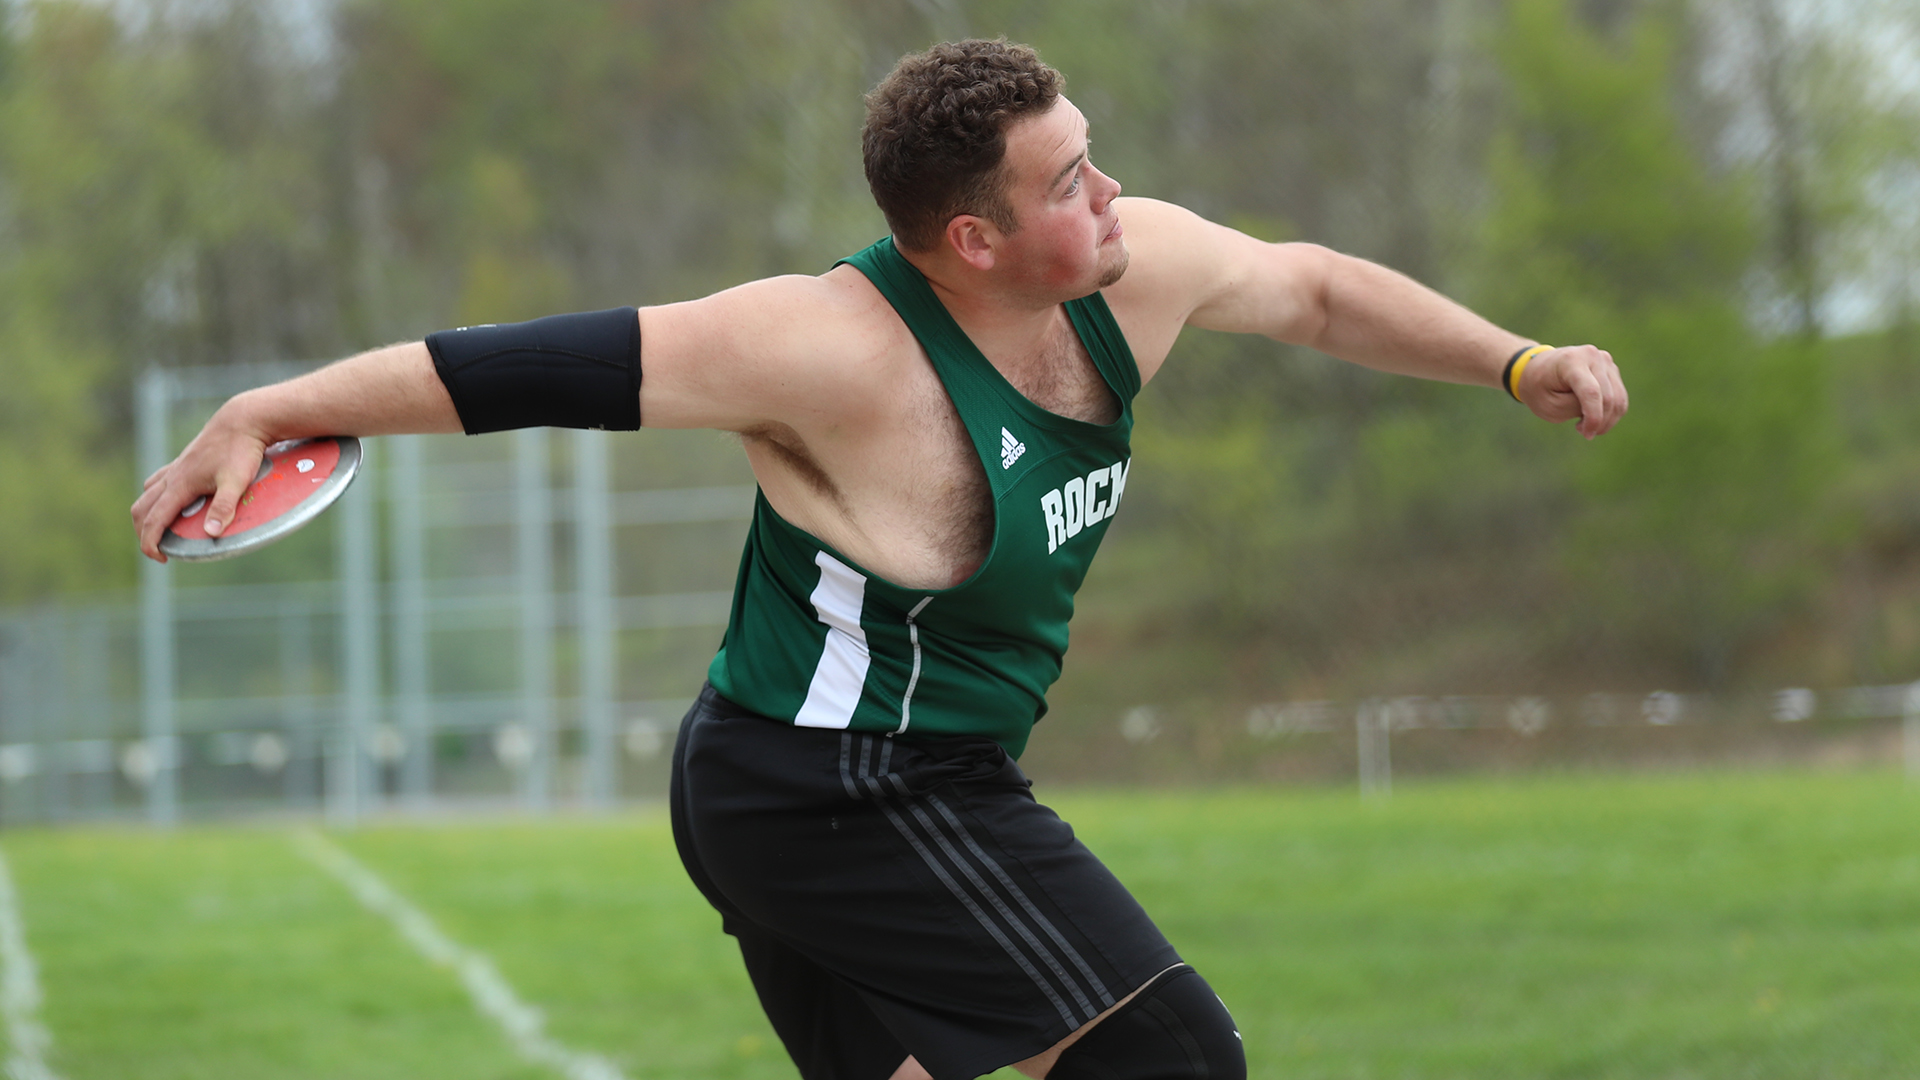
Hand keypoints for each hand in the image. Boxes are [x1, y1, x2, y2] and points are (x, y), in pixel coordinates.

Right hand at [130, 396, 272, 562]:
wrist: (243, 420)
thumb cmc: (241, 450)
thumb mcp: (236, 481)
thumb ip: (224, 507)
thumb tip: (212, 532)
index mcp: (180, 485)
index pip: (154, 520)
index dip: (150, 543)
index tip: (160, 558)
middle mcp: (172, 476)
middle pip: (142, 508)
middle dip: (143, 531)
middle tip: (158, 548)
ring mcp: (177, 467)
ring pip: (148, 493)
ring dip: (147, 512)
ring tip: (162, 528)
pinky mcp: (185, 461)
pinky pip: (159, 480)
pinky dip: (157, 495)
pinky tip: (173, 499)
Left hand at [1516, 344, 1626, 438]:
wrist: (1537, 369)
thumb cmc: (1539, 389)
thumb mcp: (1549, 405)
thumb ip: (1575, 407)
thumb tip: (1603, 410)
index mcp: (1571, 361)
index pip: (1591, 392)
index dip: (1594, 417)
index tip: (1587, 435)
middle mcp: (1592, 356)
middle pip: (1608, 397)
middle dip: (1598, 422)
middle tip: (1582, 432)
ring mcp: (1604, 360)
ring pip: (1618, 399)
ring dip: (1606, 420)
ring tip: (1586, 425)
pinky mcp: (1611, 369)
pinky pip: (1620, 396)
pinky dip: (1610, 413)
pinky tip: (1592, 417)